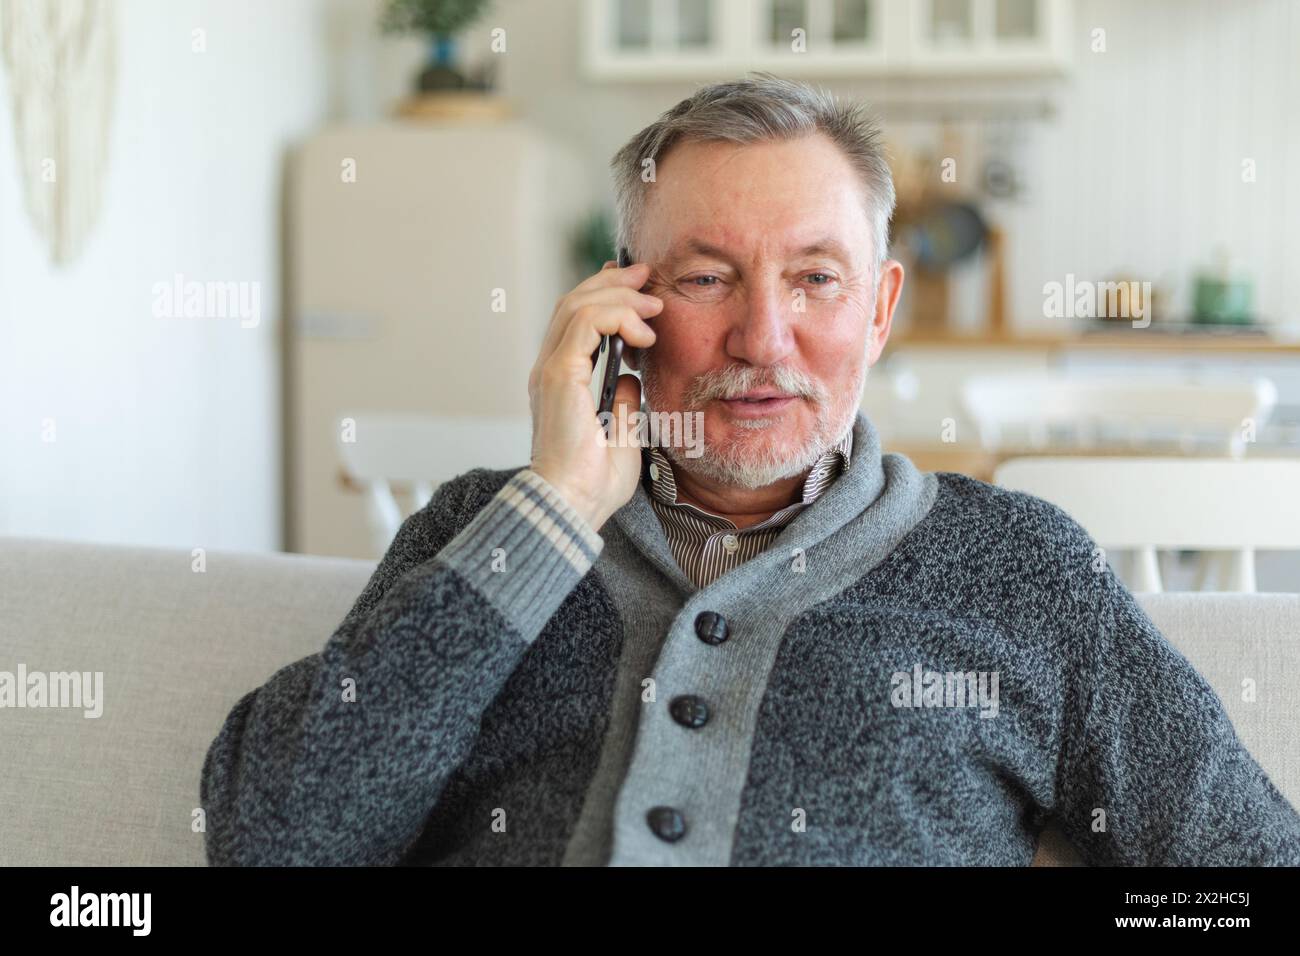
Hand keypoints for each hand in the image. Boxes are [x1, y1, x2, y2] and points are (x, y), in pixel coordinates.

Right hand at [527, 259, 661, 531]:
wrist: (572, 505)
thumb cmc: (594, 482)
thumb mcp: (621, 433)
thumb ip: (622, 401)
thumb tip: (631, 377)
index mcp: (561, 381)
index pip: (576, 322)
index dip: (606, 296)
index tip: (639, 287)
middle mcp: (550, 370)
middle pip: (574, 303)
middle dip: (614, 284)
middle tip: (647, 275)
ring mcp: (551, 370)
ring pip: (578, 304)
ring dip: (620, 296)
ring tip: (653, 303)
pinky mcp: (559, 374)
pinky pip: (586, 322)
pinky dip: (617, 316)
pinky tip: (643, 332)